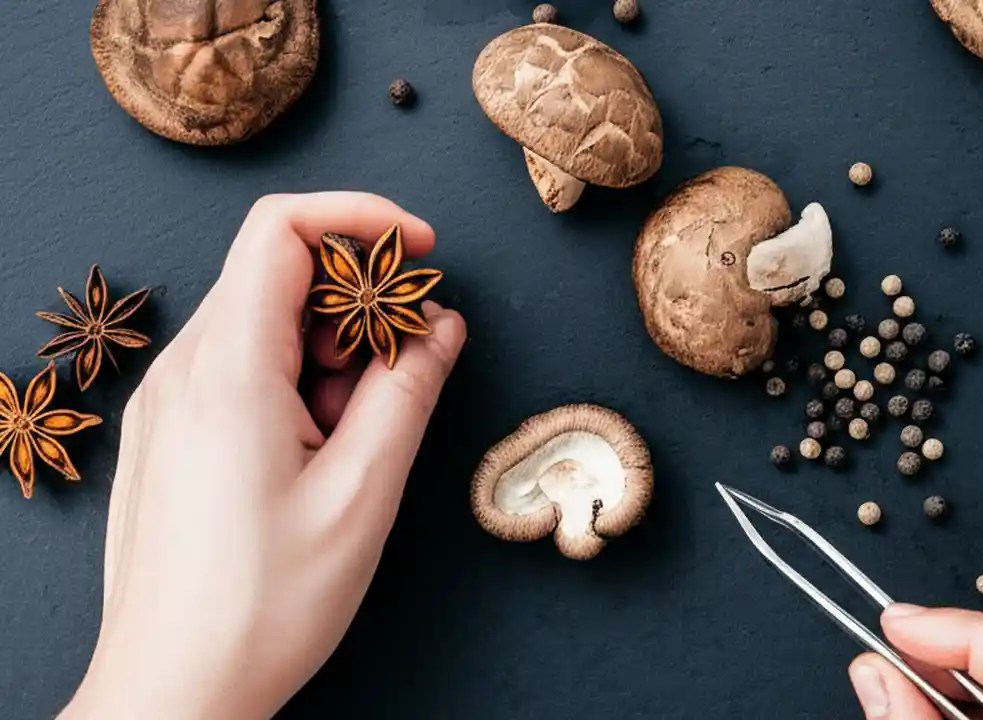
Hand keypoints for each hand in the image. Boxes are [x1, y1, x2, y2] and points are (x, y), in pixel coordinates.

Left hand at [60, 193, 466, 718]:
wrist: (173, 690)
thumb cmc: (263, 605)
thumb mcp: (363, 493)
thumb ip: (406, 392)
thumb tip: (440, 327)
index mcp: (228, 370)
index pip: (282, 229)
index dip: (361, 219)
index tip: (421, 252)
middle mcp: (183, 371)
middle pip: (276, 274)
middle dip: (357, 303)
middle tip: (405, 369)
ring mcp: (167, 404)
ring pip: (262, 325)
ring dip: (330, 352)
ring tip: (359, 435)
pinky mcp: (169, 435)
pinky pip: (238, 370)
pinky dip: (296, 383)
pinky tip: (320, 452)